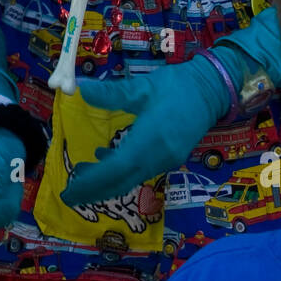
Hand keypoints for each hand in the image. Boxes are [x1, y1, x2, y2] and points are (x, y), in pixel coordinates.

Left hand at [61, 57, 228, 206]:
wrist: (212, 90)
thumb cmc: (176, 86)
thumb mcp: (141, 86)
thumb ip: (112, 93)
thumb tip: (81, 90)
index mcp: (150, 140)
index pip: (115, 170)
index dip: (91, 182)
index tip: (68, 191)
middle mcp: (158, 157)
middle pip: (121, 182)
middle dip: (94, 190)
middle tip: (68, 194)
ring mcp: (167, 160)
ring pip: (130, 179)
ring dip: (106, 180)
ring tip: (81, 172)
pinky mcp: (171, 158)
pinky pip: (140, 172)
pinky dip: (120, 171)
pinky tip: (105, 156)